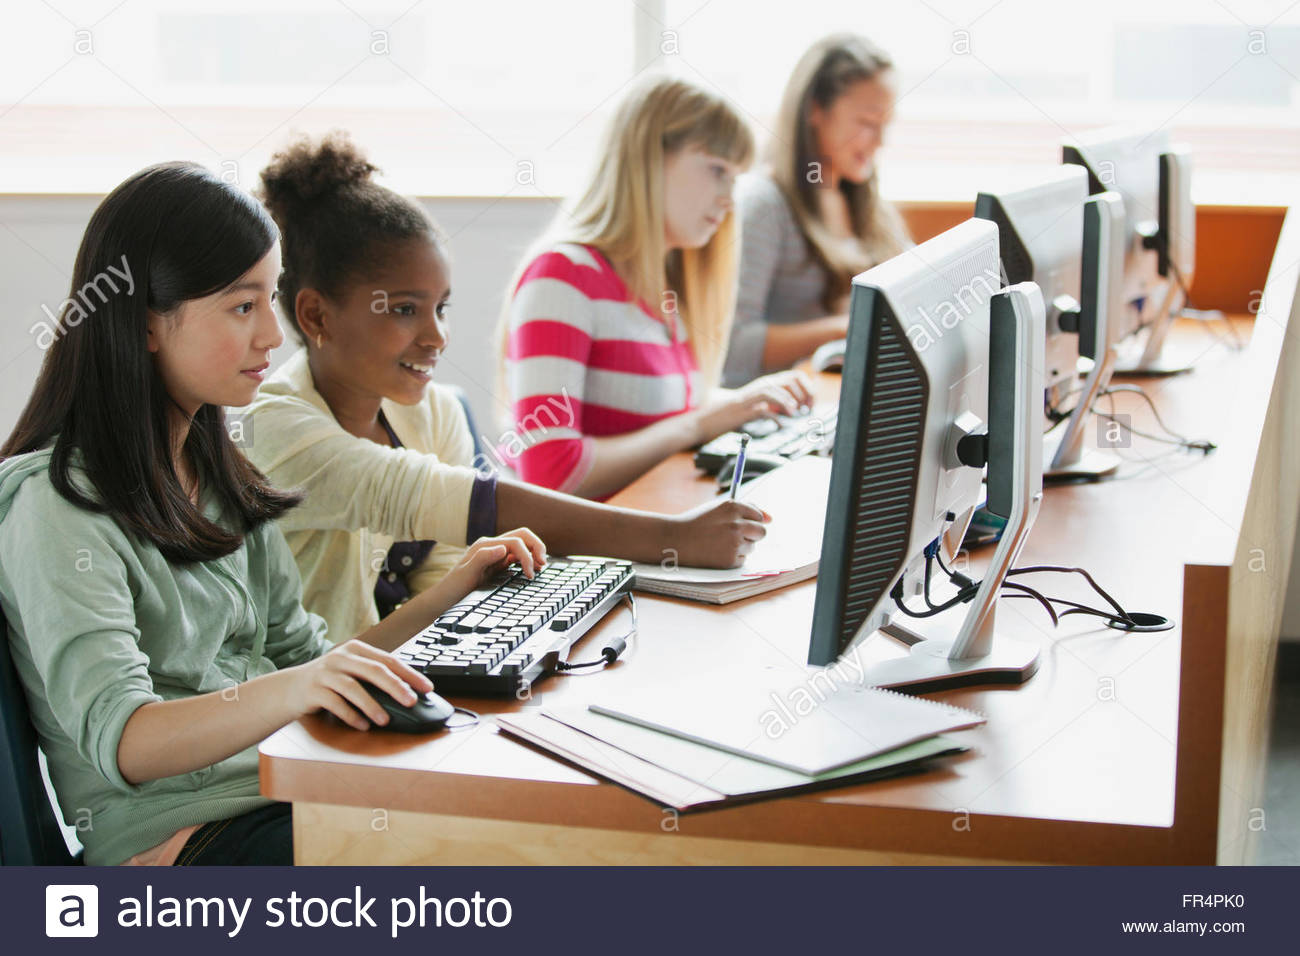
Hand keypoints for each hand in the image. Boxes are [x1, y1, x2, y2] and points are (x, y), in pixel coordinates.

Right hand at [286, 639, 433, 729]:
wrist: (289, 688)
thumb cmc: (329, 681)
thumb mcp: (352, 672)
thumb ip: (375, 677)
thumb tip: (409, 693)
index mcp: (356, 650)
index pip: (388, 660)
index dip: (409, 674)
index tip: (427, 688)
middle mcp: (341, 657)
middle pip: (373, 670)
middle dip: (395, 686)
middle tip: (411, 701)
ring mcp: (326, 673)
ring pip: (353, 688)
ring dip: (372, 705)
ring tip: (385, 720)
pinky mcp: (313, 690)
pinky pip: (335, 703)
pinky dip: (350, 715)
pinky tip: (362, 726)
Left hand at [444, 528, 546, 595]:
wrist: (445, 598)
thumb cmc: (454, 587)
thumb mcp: (467, 573)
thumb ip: (484, 558)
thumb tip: (503, 548)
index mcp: (486, 545)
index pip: (515, 542)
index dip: (527, 556)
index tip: (530, 574)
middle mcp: (492, 546)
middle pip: (522, 536)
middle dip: (536, 546)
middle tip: (543, 563)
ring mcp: (496, 554)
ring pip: (522, 545)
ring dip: (534, 552)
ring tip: (542, 567)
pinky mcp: (498, 564)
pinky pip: (518, 556)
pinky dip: (528, 560)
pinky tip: (532, 570)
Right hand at [667, 498, 769, 568]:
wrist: (676, 540)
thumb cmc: (698, 522)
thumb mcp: (719, 508)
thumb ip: (745, 508)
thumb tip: (770, 519)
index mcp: (733, 506)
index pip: (758, 515)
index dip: (748, 521)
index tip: (735, 524)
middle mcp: (736, 524)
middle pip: (761, 532)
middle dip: (752, 534)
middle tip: (732, 536)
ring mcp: (735, 543)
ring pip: (752, 546)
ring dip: (740, 546)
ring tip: (719, 543)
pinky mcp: (731, 560)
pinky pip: (743, 559)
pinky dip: (733, 557)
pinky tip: (716, 552)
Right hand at [694, 371, 815, 442]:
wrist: (708, 419)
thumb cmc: (733, 414)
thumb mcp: (756, 406)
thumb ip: (772, 404)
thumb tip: (792, 409)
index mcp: (765, 383)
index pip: (794, 377)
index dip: (806, 388)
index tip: (810, 403)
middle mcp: (760, 386)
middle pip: (788, 380)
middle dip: (802, 393)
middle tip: (806, 408)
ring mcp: (751, 397)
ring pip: (774, 389)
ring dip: (788, 400)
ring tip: (795, 412)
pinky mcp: (743, 410)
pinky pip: (762, 409)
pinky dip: (774, 415)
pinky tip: (781, 423)